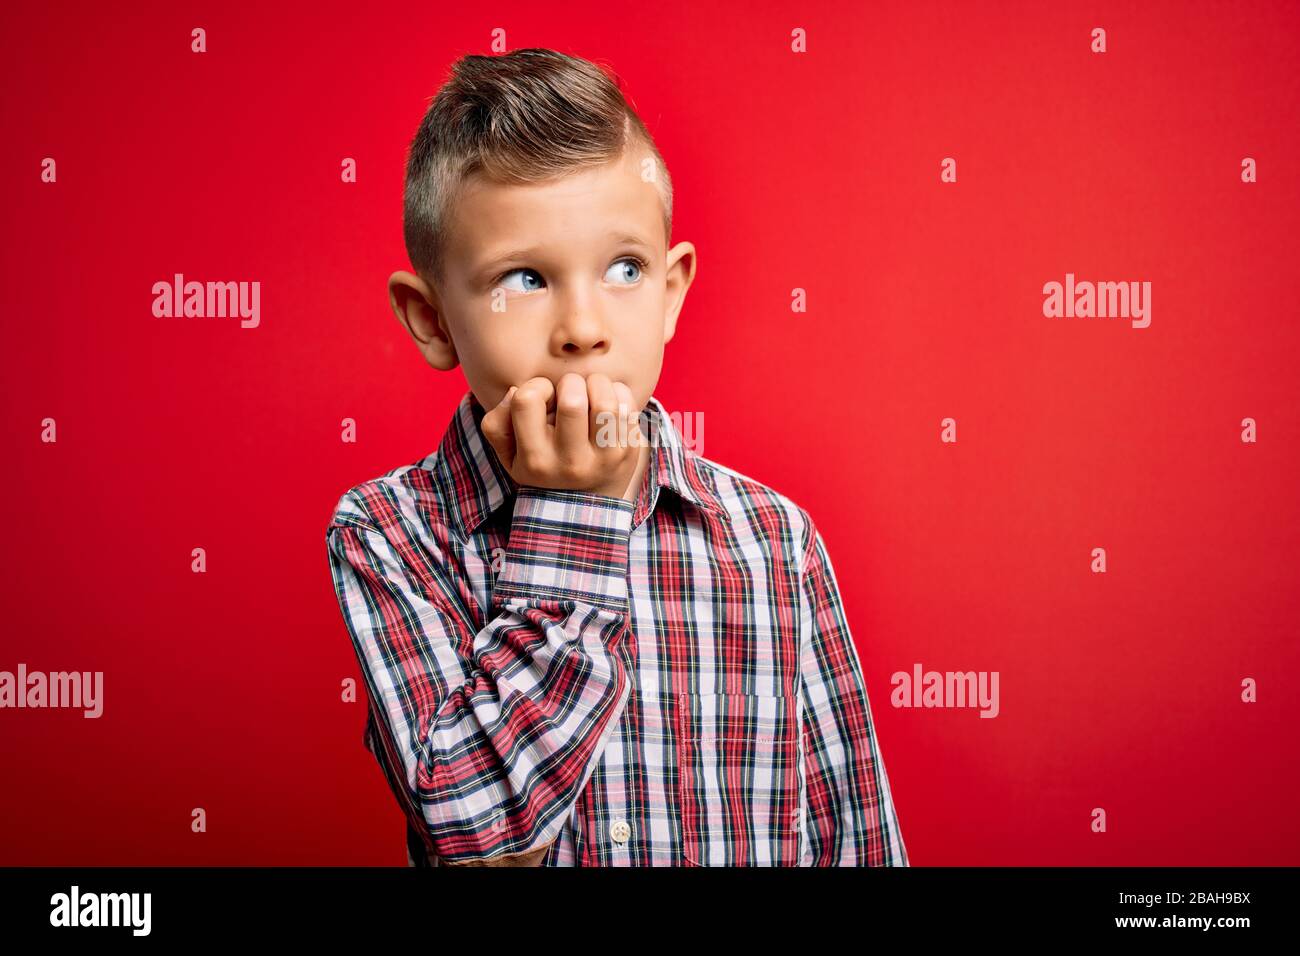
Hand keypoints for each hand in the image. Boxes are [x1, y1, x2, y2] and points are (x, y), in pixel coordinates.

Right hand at [481, 372, 645, 500]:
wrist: (583, 505)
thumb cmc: (542, 466)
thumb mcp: (508, 455)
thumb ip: (497, 423)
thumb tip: (514, 392)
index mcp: (535, 460)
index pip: (526, 399)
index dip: (537, 387)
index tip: (545, 399)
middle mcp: (569, 463)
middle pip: (572, 399)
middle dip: (571, 382)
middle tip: (571, 392)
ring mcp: (603, 460)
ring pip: (606, 401)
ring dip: (598, 384)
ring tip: (591, 392)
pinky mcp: (627, 452)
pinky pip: (628, 406)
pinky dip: (618, 393)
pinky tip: (608, 404)